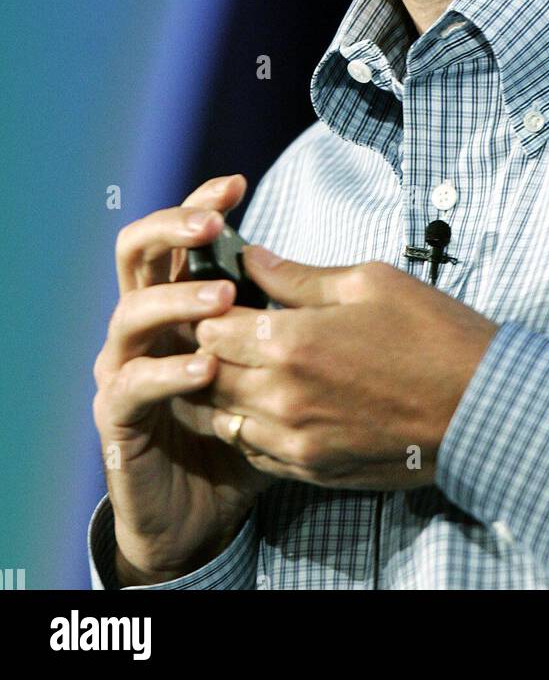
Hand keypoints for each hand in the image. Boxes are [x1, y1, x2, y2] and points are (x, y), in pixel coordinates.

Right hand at [92, 174, 272, 582]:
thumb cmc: (244, 430)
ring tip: (222, 297)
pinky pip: (135, 383)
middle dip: (172, 231)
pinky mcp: (118, 415)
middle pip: (137, 254)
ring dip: (175, 299)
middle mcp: (144, 324)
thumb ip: (279, 315)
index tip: (236, 185)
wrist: (202, 512)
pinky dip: (169, 371)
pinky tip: (205, 366)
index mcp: (178, 300)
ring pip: (131, 311)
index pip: (180, 237)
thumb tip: (282, 259)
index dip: (201, 207)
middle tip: (214, 225)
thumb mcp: (278, 366)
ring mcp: (124, 366)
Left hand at [191, 252, 499, 490]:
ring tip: (247, 366)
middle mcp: (283, 398)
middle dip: (209, 350)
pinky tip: (271, 404)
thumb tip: (252, 259)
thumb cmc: (433, 334)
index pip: (211, 327)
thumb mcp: (371, 282)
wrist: (481, 408)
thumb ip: (300, 276)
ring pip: (223, 419)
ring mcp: (297, 442)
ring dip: (225, 391)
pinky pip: (254, 453)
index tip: (223, 298)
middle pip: (207, 375)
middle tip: (228, 329)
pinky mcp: (315, 470)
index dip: (210, 309)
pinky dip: (250, 428)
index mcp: (293, 342)